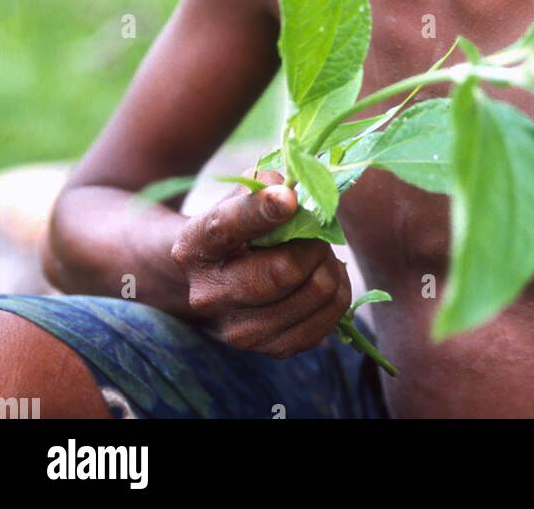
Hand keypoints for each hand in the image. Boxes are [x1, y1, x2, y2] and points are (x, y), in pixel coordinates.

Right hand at [170, 169, 351, 357]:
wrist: (216, 280)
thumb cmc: (236, 225)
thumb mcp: (239, 195)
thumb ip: (265, 184)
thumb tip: (295, 193)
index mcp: (196, 246)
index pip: (227, 227)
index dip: (262, 210)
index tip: (289, 198)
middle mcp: (210, 295)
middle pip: (283, 271)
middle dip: (314, 243)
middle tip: (318, 230)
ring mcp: (239, 331)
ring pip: (314, 293)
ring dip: (329, 265)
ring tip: (319, 252)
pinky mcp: (272, 349)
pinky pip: (329, 320)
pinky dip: (337, 292)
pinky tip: (321, 277)